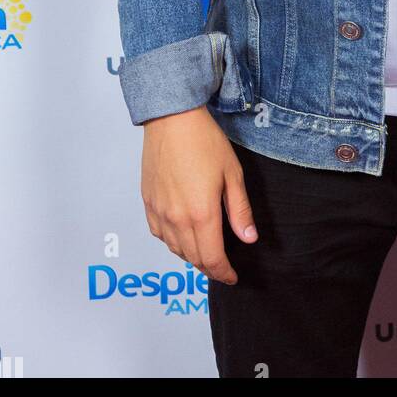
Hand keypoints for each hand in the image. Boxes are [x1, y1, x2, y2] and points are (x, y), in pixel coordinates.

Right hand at [140, 106, 257, 284]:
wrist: (172, 119)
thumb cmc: (205, 142)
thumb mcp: (232, 174)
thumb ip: (239, 210)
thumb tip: (248, 238)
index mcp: (201, 214)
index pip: (212, 258)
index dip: (223, 272)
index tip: (232, 277)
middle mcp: (176, 219)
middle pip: (192, 258)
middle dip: (209, 267)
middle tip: (222, 267)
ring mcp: (159, 212)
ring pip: (174, 248)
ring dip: (191, 256)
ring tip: (205, 252)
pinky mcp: (147, 202)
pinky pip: (159, 234)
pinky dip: (172, 242)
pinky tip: (182, 235)